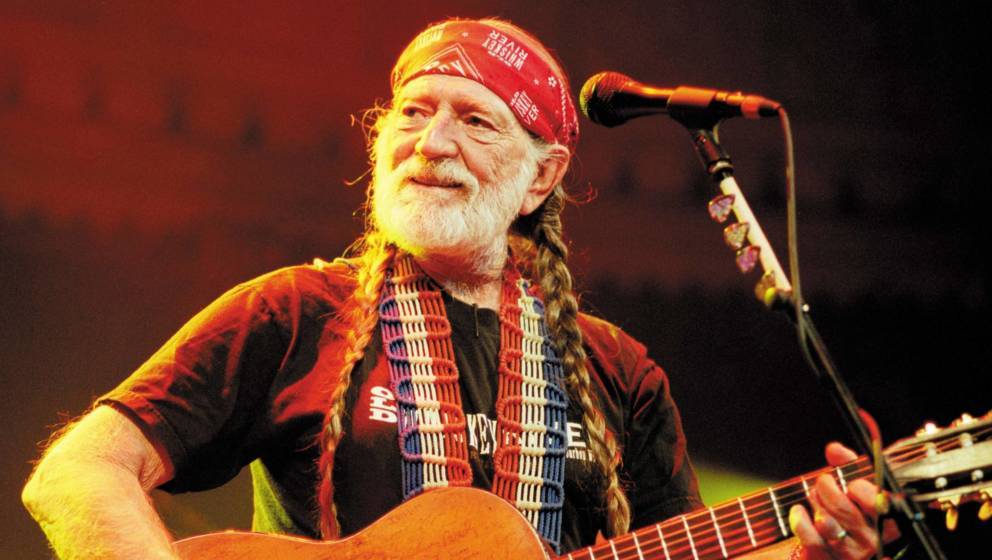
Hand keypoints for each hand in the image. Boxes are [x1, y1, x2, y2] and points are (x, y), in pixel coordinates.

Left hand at [788, 442, 896, 559]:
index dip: (863, 491)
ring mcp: (850, 553)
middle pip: (847, 511)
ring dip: (815, 503)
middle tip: (822, 481)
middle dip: (829, 490)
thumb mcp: (853, 484)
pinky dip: (800, 522)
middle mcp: (871, 540)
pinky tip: (798, 511)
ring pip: (828, 524)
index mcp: (885, 520)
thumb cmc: (848, 509)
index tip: (851, 483)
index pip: (881, 504)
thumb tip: (834, 449)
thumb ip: (847, 464)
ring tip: (812, 494)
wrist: (830, 543)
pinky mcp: (828, 559)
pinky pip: (812, 540)